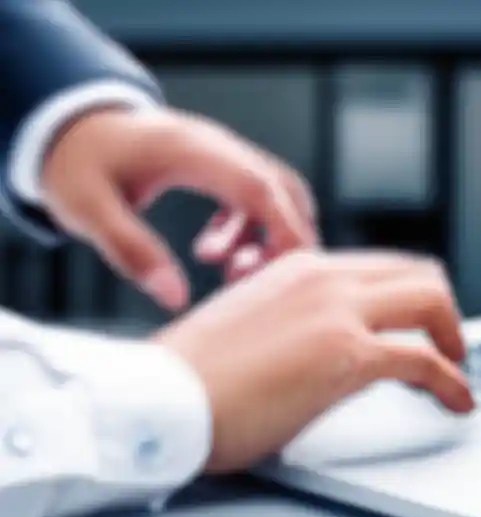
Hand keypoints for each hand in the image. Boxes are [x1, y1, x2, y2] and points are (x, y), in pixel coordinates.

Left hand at [42, 107, 319, 310]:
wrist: (66, 125)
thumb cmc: (75, 162)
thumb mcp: (88, 209)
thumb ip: (131, 251)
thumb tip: (176, 298)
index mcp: (192, 150)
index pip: (261, 188)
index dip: (284, 232)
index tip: (284, 273)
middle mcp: (218, 146)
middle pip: (284, 190)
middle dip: (284, 240)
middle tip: (251, 281)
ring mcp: (223, 153)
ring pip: (276, 194)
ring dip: (268, 236)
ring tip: (230, 272)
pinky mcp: (219, 165)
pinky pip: (257, 195)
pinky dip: (251, 228)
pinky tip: (214, 253)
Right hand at [154, 250, 473, 473]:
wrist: (158, 400)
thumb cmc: (190, 379)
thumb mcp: (254, 326)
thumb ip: (297, 323)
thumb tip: (326, 350)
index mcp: (297, 266)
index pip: (380, 266)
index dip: (412, 297)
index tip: (421, 324)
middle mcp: (323, 277)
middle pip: (419, 275)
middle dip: (443, 312)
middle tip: (451, 345)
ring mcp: (338, 312)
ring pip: (432, 303)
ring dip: (454, 339)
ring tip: (458, 372)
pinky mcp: (348, 354)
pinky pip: (425, 360)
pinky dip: (452, 382)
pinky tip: (457, 402)